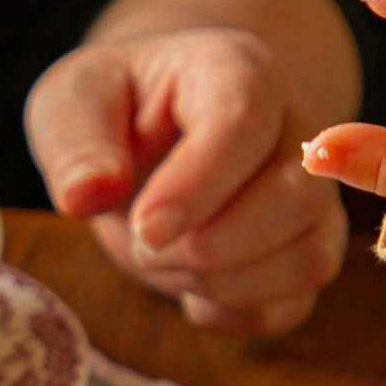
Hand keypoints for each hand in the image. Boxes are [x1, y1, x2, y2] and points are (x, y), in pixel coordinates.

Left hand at [28, 22, 347, 332]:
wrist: (150, 134)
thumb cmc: (115, 109)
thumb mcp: (73, 101)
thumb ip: (74, 142)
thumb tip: (86, 194)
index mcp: (237, 72)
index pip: (244, 124)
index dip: (198, 185)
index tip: (146, 228)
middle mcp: (295, 129)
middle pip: (299, 197)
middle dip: (212, 245)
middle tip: (144, 245)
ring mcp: (312, 195)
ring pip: (310, 257)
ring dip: (224, 284)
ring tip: (164, 260)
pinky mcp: (306, 250)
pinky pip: (294, 302)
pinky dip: (234, 313)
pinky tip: (189, 289)